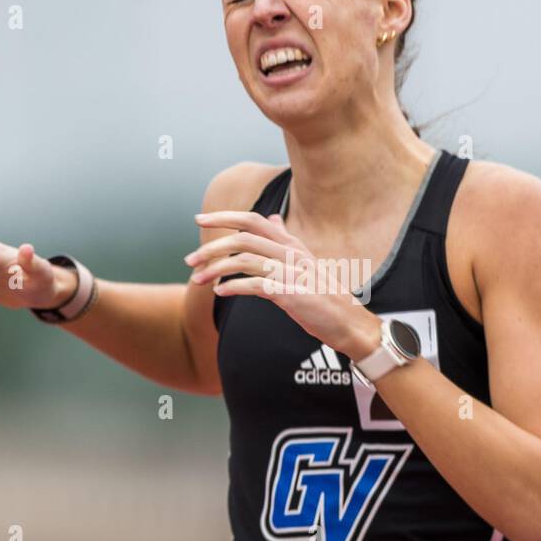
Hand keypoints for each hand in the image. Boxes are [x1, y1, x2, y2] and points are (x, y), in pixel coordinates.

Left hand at [185, 211, 382, 359]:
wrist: (350, 323)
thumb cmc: (325, 296)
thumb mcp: (306, 262)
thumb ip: (286, 240)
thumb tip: (273, 219)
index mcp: (292, 244)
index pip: (254, 220)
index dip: (225, 217)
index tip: (200, 218)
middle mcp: (291, 253)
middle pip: (244, 238)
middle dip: (212, 246)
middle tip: (190, 260)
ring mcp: (292, 273)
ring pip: (244, 260)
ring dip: (215, 269)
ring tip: (197, 280)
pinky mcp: (290, 294)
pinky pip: (254, 285)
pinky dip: (232, 287)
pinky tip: (220, 293)